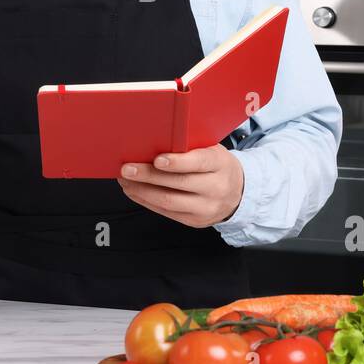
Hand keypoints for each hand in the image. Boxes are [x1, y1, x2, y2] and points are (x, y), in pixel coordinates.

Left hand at [117, 144, 244, 227]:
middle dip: (149, 176)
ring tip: (125, 180)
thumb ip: (190, 147)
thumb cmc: (216, 165)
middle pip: (179, 183)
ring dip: (142, 190)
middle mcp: (216, 188)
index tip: (157, 159)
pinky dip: (146, 201)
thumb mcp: (212, 151)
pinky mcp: (194, 221)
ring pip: (169, 201)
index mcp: (220, 165)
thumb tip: (153, 142)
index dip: (178, 162)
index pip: (200, 163)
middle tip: (127, 168)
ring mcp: (206, 208)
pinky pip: (166, 212)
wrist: (237, 193)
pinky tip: (134, 191)